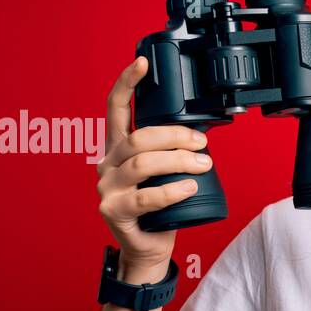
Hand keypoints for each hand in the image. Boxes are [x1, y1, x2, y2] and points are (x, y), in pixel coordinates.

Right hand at [95, 56, 214, 274]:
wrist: (148, 248)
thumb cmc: (159, 208)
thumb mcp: (163, 174)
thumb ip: (170, 153)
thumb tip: (203, 134)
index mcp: (117, 149)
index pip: (115, 108)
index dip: (127, 83)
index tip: (143, 63)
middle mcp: (106, 164)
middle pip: (139, 137)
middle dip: (175, 136)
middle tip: (202, 144)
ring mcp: (107, 188)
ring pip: (142, 164)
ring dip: (179, 160)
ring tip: (204, 164)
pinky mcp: (114, 211)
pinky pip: (146, 197)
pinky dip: (172, 190)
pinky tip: (189, 186)